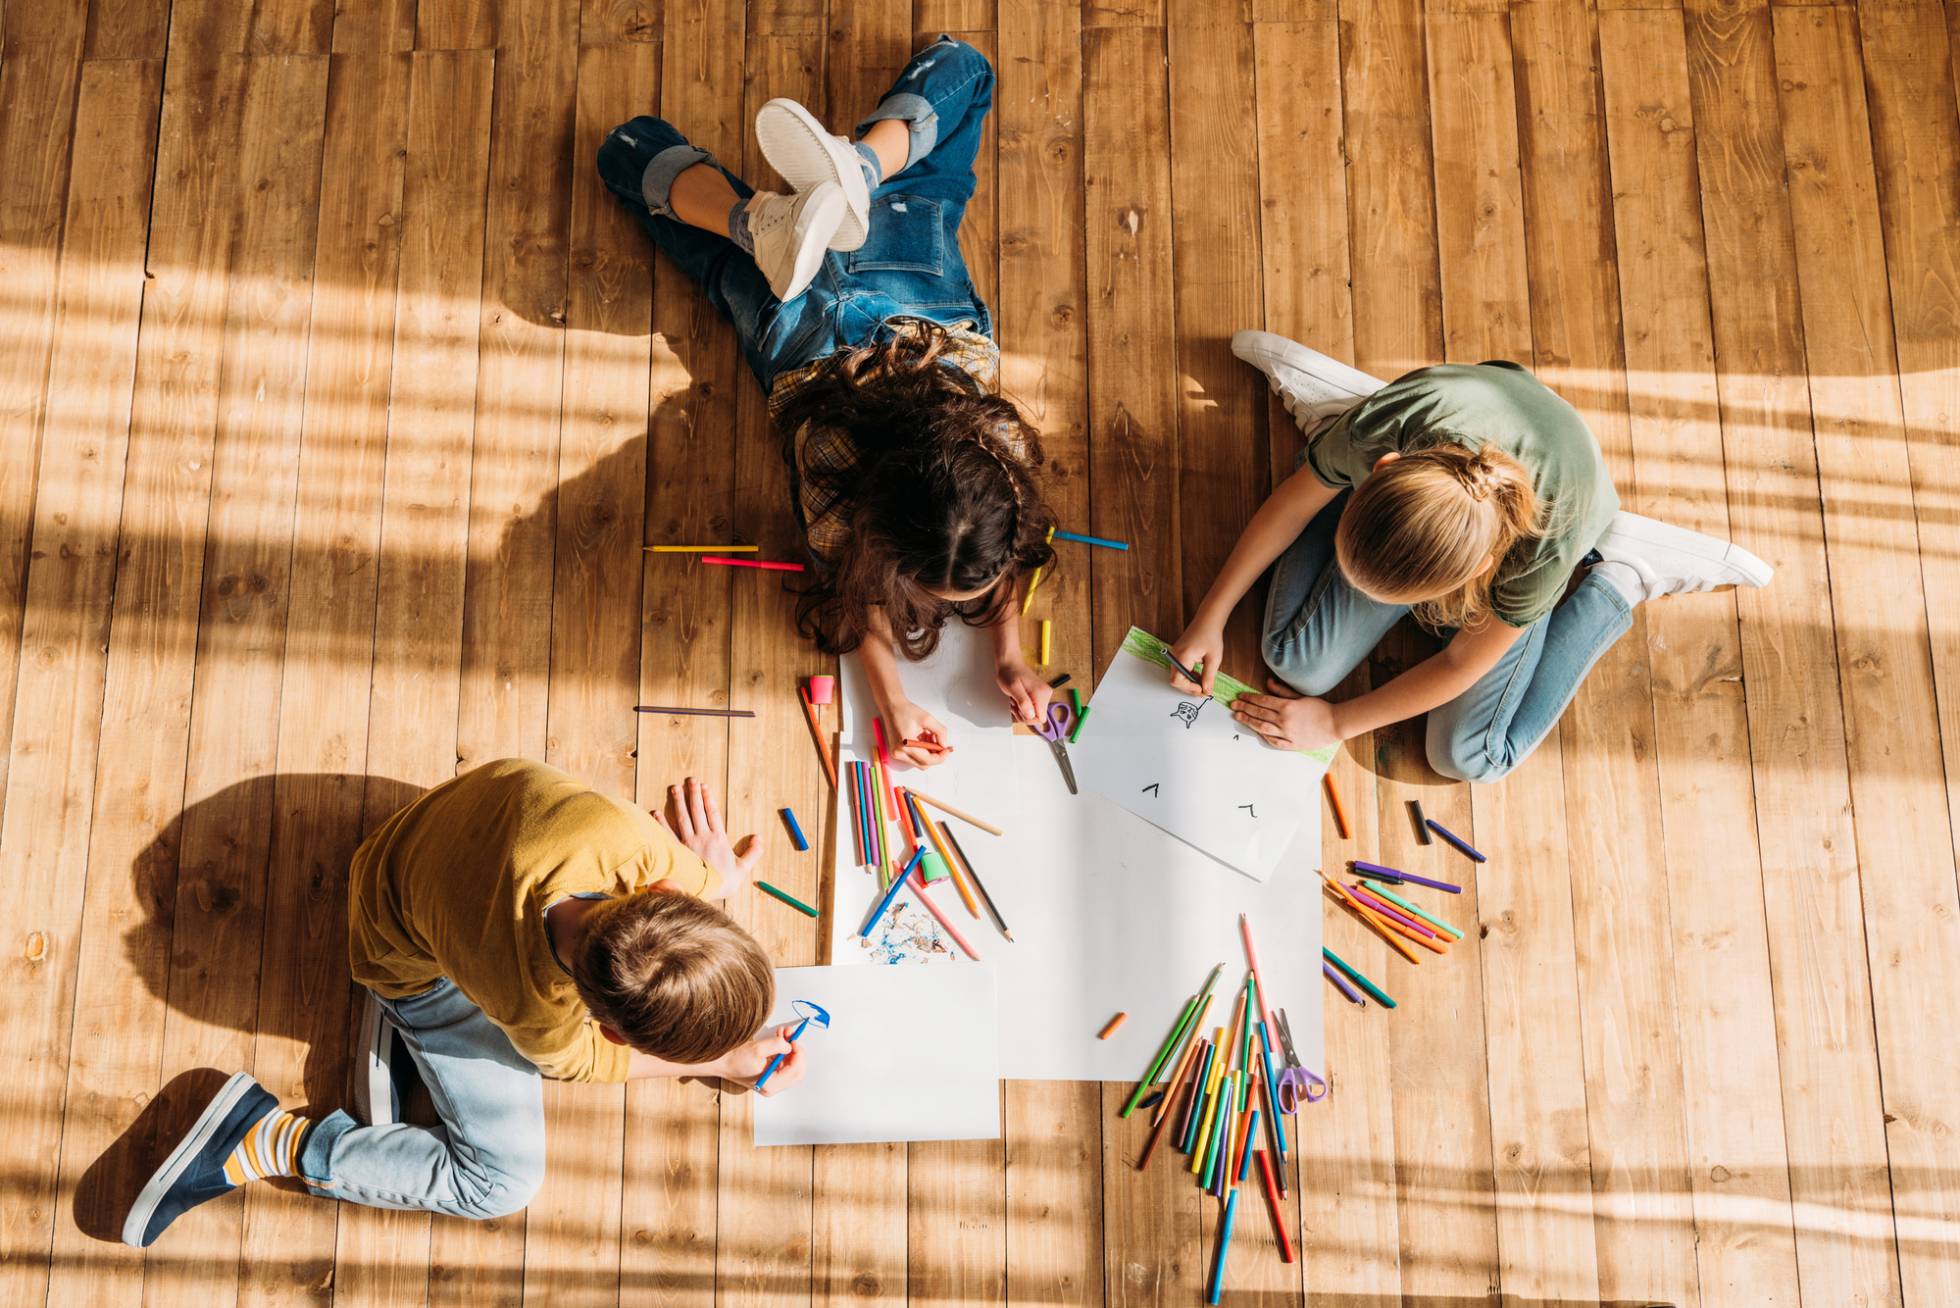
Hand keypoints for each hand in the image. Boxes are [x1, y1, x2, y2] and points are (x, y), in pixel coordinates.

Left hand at [655, 777, 760, 893]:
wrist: (705, 894)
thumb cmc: (724, 883)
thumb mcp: (743, 868)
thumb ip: (752, 852)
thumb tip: (759, 837)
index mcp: (718, 839)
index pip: (713, 814)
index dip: (708, 799)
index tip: (705, 787)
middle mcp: (702, 838)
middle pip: (697, 811)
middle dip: (694, 794)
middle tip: (691, 780)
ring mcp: (688, 844)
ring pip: (683, 818)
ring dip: (679, 802)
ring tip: (675, 789)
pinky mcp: (676, 852)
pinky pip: (668, 834)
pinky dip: (661, 823)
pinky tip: (656, 813)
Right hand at [718, 1026, 806, 1095]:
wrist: (720, 1062)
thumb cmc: (734, 1059)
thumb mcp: (757, 1049)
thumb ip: (777, 1046)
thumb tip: (790, 1044)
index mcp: (771, 1084)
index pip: (796, 1071)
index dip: (798, 1053)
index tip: (794, 1040)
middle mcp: (773, 1086)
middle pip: (797, 1070)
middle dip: (796, 1051)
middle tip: (792, 1037)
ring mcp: (772, 1080)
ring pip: (791, 1065)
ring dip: (790, 1048)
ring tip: (784, 1033)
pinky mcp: (769, 1074)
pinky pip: (783, 1062)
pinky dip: (784, 1050)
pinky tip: (779, 1038)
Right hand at [880, 697, 952, 767]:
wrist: (892, 707)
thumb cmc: (906, 711)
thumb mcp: (928, 719)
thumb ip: (940, 732)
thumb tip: (944, 745)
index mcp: (906, 745)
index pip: (927, 760)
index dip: (940, 757)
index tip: (948, 750)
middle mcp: (899, 752)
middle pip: (923, 764)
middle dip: (935, 756)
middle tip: (943, 745)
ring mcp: (896, 754)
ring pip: (919, 762)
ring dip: (928, 754)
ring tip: (930, 738)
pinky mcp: (896, 752)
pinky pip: (913, 758)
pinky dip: (922, 752)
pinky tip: (923, 740)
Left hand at [995, 656, 1054, 726]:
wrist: (1010, 663)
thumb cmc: (1009, 673)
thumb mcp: (1013, 688)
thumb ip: (1023, 702)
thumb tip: (1030, 715)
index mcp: (1041, 694)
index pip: (1040, 719)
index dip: (1027, 718)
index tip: (1018, 708)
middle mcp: (1046, 695)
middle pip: (1037, 717)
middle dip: (1023, 714)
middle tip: (1014, 702)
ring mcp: (1044, 695)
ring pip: (1034, 714)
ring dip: (1022, 710)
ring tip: (1015, 699)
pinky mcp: (1040, 695)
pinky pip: (1033, 708)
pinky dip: (1024, 707)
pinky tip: (1018, 699)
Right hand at [1167, 620, 1224, 696]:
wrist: (1207, 620)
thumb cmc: (1211, 636)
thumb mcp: (1214, 659)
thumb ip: (1209, 677)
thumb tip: (1206, 691)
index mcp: (1183, 657)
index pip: (1177, 681)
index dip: (1189, 688)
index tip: (1201, 690)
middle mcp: (1175, 656)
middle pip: (1176, 679)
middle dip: (1190, 687)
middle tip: (1203, 690)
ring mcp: (1175, 654)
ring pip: (1178, 675)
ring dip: (1189, 681)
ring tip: (1203, 682)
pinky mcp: (1178, 653)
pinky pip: (1180, 668)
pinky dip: (1188, 674)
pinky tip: (1199, 673)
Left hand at [1231, 677, 1343, 751]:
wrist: (1335, 724)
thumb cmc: (1319, 708)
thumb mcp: (1300, 696)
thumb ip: (1282, 690)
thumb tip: (1268, 682)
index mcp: (1286, 706)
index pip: (1262, 701)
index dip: (1249, 698)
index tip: (1240, 697)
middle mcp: (1284, 720)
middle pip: (1259, 713)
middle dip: (1244, 708)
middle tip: (1233, 706)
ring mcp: (1287, 733)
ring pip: (1262, 727)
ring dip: (1249, 721)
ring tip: (1239, 717)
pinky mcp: (1291, 744)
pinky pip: (1273, 741)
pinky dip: (1264, 737)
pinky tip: (1256, 732)